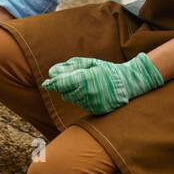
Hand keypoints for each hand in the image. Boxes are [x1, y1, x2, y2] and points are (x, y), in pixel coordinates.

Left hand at [41, 53, 164, 115]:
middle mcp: (88, 92)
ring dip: (73, 93)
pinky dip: (82, 99)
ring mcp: (92, 103)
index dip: (53, 83)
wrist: (127, 83)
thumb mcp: (89, 63)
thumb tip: (51, 72)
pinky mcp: (96, 110)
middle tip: (71, 80)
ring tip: (85, 85)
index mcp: (86, 78)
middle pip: (65, 93)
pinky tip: (91, 93)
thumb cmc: (107, 70)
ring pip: (73, 100)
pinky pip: (82, 105)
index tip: (46, 83)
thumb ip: (70, 67)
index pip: (62, 83)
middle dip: (64, 87)